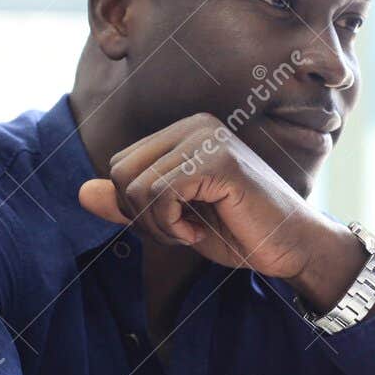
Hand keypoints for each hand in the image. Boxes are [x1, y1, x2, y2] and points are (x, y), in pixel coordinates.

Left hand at [78, 113, 363, 308]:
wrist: (292, 248)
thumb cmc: (240, 232)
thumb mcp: (174, 220)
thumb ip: (131, 205)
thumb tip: (82, 192)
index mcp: (185, 132)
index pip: (120, 165)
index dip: (134, 207)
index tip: (174, 224)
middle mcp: (195, 125)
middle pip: (120, 171)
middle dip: (139, 215)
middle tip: (177, 231)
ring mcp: (208, 138)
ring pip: (136, 184)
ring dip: (156, 225)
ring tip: (190, 231)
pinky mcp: (219, 160)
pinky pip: (160, 193)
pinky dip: (170, 225)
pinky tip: (198, 231)